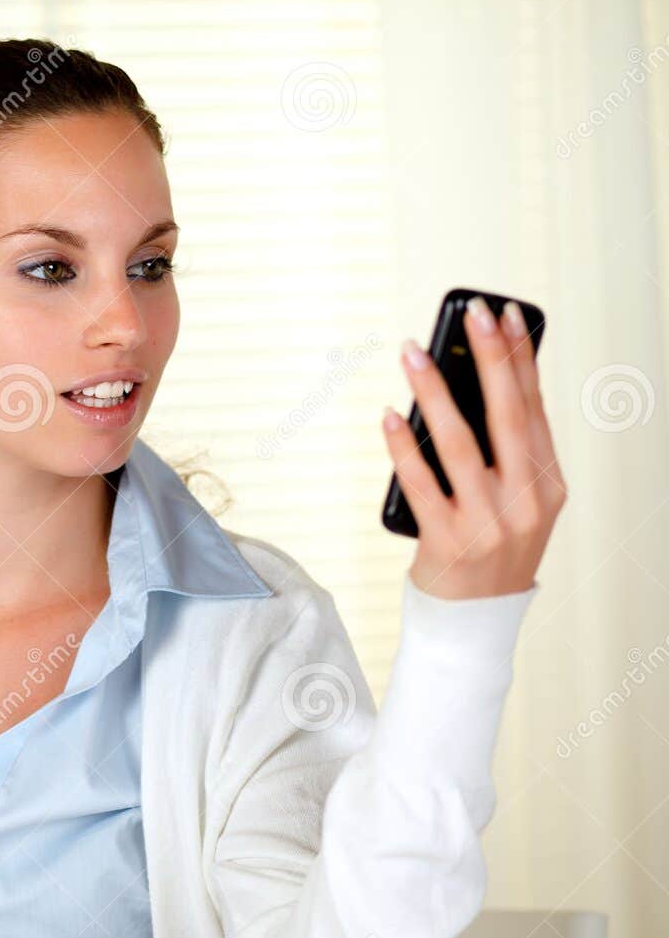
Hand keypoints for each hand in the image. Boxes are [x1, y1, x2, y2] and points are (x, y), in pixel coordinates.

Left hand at [382, 295, 566, 599]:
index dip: (520, 357)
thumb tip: (467, 389)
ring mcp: (488, 521)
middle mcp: (526, 500)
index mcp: (549, 484)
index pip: (534, 407)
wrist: (475, 622)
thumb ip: (502, 455)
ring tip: (412, 353)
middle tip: (470, 315)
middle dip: (489, 358)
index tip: (505, 315)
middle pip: (507, 414)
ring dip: (433, 392)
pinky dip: (402, 447)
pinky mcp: (447, 540)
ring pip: (458, 443)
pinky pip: (419, 484)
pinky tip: (388, 416)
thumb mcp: (516, 503)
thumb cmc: (490, 550)